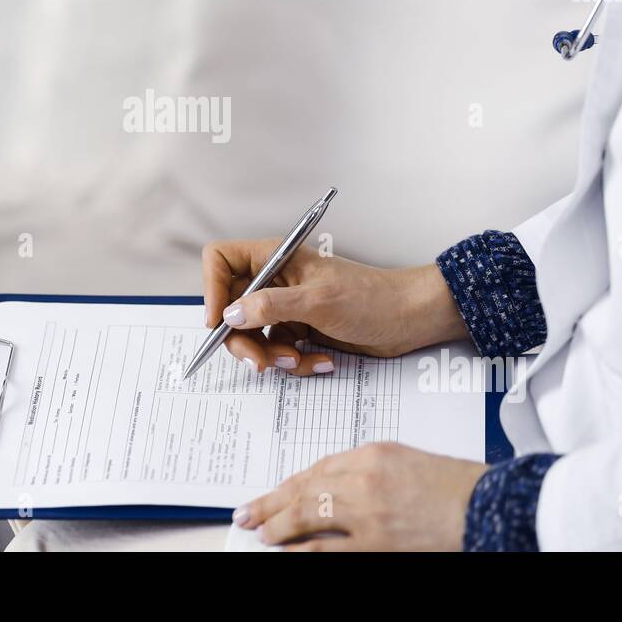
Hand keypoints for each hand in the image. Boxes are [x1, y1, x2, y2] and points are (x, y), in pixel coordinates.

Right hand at [201, 239, 466, 373]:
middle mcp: (275, 280)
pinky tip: (319, 362)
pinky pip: (277, 350)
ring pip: (253, 335)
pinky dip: (294, 362)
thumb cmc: (372, 298)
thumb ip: (271, 306)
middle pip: (231, 308)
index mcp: (274, 258)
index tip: (218, 322)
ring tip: (297, 361)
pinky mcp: (299, 330)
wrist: (410, 319)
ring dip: (270, 356)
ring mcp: (286, 307)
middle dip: (243, 339)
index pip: (221, 261)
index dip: (211, 290)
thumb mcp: (319, 301)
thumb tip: (230, 315)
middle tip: (259, 362)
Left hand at [233, 442, 486, 550]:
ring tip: (262, 533)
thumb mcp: (404, 460)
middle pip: (304, 490)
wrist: (487, 505)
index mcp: (371, 453)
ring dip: (280, 526)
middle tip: (248, 513)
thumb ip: (366, 468)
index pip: (316, 469)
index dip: (289, 485)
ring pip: (309, 518)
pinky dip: (305, 550)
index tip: (273, 493)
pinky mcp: (377, 543)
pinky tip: (290, 552)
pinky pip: (329, 549)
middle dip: (272, 503)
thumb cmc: (453, 484)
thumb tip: (331, 485)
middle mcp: (363, 479)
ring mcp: (367, 513)